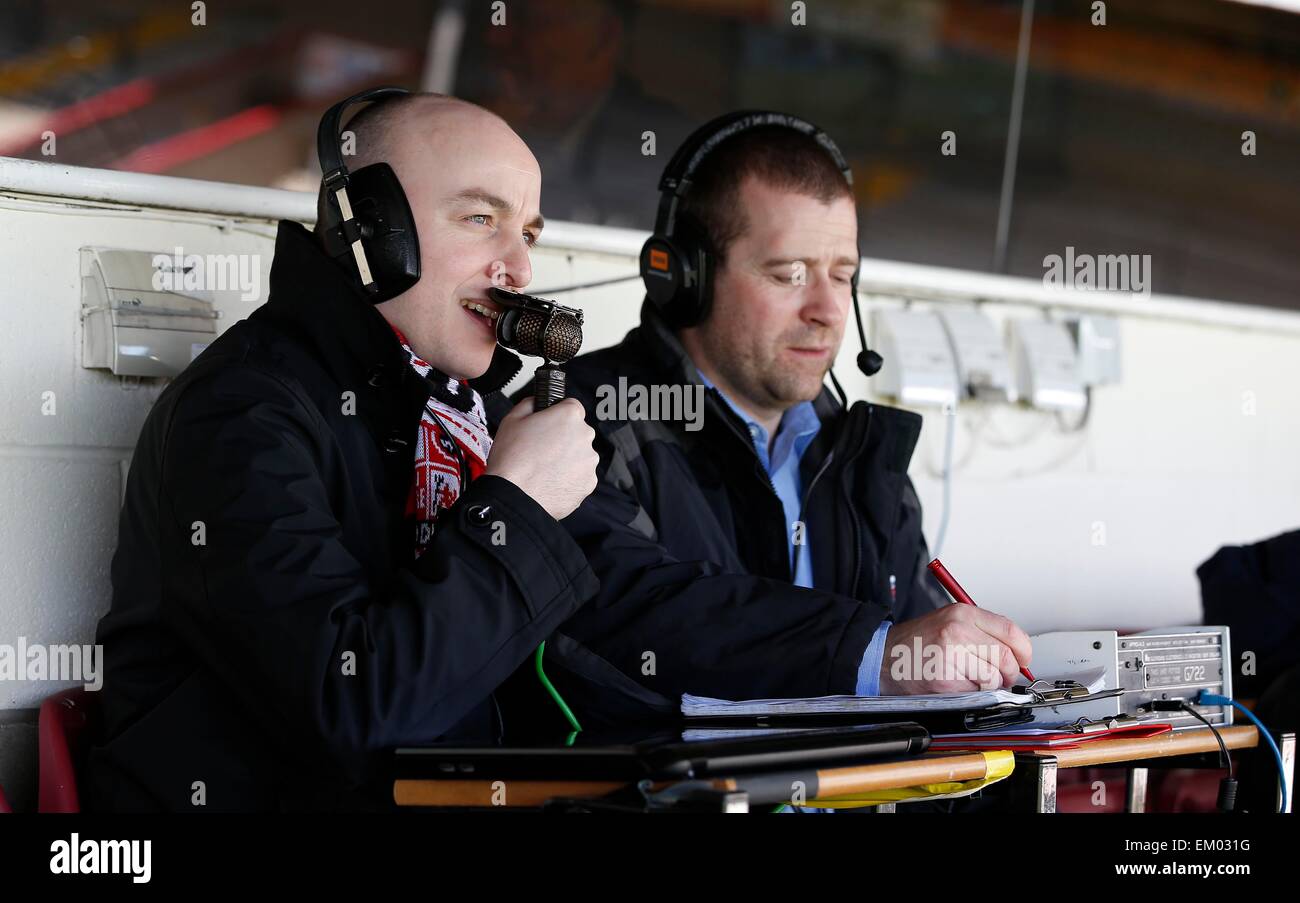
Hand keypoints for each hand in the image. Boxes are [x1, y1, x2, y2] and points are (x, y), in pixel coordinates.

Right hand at [486, 397, 597, 520]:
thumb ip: (530, 404)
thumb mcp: (511, 419)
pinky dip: (568, 479)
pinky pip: (580, 476)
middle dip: (562, 439)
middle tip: (540, 450)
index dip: (557, 415)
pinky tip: (549, 482)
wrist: (513, 497)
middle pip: (577, 432)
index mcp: (569, 416)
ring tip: (543, 469)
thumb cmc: (511, 459)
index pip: (572, 406)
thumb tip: (537, 402)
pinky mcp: (588, 484)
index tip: (548, 425)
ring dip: (566, 459)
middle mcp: (585, 437)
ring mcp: (589, 462)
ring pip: (579, 455)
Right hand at [878, 604, 1031, 694]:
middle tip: (997, 675)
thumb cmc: (917, 642)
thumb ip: (982, 631)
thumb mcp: (949, 622)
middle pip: (1006, 657)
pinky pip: (977, 692)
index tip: (1022, 660)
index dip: (1023, 651)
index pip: (1011, 632)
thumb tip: (1017, 652)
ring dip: (988, 685)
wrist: (883, 658)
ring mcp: (951, 655)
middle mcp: (957, 630)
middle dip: (1007, 672)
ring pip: (994, 678)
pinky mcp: (945, 679)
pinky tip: (956, 683)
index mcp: (962, 613)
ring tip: (969, 678)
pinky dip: (972, 693)